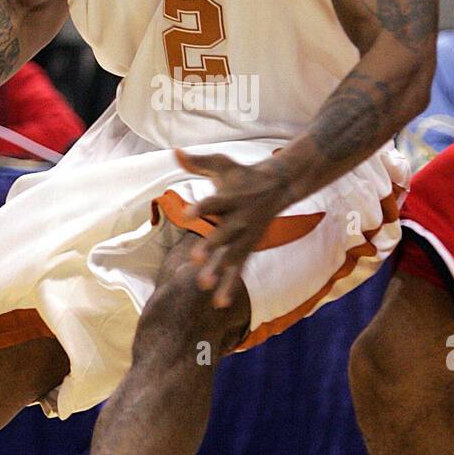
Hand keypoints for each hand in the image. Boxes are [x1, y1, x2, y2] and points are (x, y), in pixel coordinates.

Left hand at [175, 149, 293, 308]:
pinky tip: (219, 303)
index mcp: (230, 198)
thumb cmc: (243, 175)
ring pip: (231, 256)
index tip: (187, 212)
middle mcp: (238, 219)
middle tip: (197, 257)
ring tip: (204, 285)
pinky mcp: (247, 249)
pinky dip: (230, 286)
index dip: (201, 207)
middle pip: (223, 234)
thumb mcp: (222, 164)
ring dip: (219, 271)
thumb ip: (198, 162)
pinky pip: (239, 270)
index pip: (214, 203)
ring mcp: (244, 237)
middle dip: (211, 246)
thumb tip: (175, 151)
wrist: (278, 186)